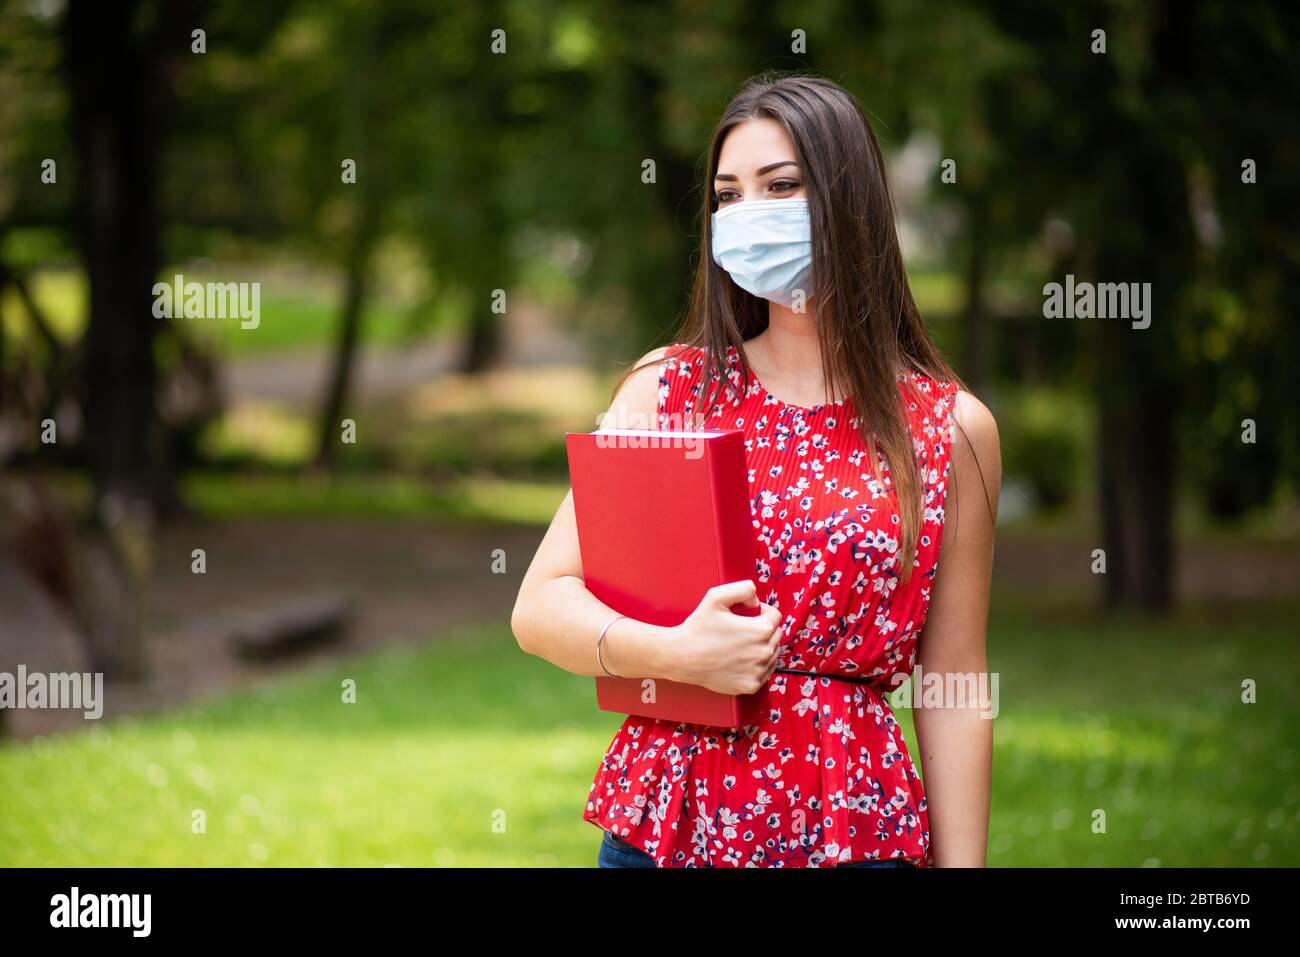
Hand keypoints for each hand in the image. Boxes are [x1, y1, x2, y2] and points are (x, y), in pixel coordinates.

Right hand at [666, 580, 782, 694]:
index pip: (775, 616)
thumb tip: (756, 601)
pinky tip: (740, 659)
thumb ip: (744, 589)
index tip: (749, 614)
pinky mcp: (750, 686)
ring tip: (739, 644)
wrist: (682, 657)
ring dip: (761, 646)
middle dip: (762, 628)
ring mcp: (758, 672)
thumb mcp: (717, 596)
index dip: (762, 611)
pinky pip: (764, 672)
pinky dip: (756, 665)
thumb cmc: (698, 628)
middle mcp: (764, 652)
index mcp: (760, 630)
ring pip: (772, 654)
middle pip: (776, 635)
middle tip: (742, 629)